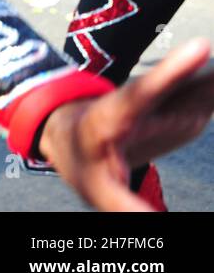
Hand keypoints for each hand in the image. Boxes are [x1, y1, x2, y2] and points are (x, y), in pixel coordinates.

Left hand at [40, 40, 213, 210]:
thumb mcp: (96, 186)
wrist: (73, 135)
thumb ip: (124, 206)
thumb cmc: (82, 158)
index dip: (172, 70)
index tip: (202, 47)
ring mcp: (165, 102)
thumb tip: (156, 226)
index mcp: (114, 114)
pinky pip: (206, 98)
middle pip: (180, 84)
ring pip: (199, 87)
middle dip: (208, 71)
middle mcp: (143, 101)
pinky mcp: (182, 109)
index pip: (144, 92)